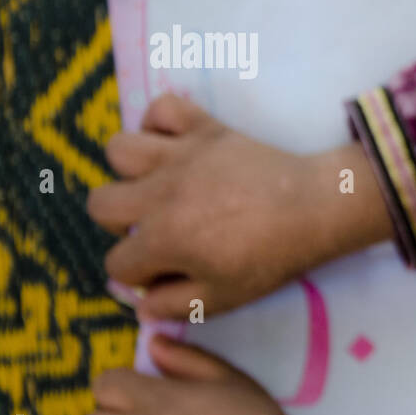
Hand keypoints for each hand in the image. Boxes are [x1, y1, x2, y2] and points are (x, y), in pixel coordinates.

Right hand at [87, 93, 392, 320]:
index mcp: (162, 239)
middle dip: (122, 223)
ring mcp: (179, 155)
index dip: (140, 274)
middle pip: (100, 203)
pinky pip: (163, 108)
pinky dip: (161, 122)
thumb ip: (176, 306)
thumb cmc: (272, 257)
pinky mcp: (204, 127)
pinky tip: (177, 145)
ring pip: (119, 150)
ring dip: (132, 170)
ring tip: (161, 184)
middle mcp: (159, 194)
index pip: (118, 263)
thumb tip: (142, 306)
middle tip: (159, 227)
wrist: (315, 208)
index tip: (169, 271)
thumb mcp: (225, 297)